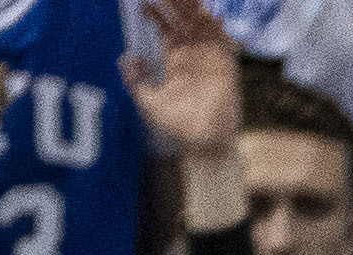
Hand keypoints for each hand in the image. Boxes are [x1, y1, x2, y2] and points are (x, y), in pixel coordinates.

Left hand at [123, 0, 239, 156]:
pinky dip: (218, 28)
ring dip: (195, 10)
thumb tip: (126, 57)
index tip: (144, 3)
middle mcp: (193, 55)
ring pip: (202, 26)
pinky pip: (223, 42)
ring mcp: (210, 59)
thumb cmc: (178, 127)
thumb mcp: (148, 104)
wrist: (205, 143)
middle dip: (176, 4)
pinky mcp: (226, 66)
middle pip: (184, 21)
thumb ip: (135, 82)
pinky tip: (210, 15)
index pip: (166, 29)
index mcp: (175, 61)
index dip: (156, 15)